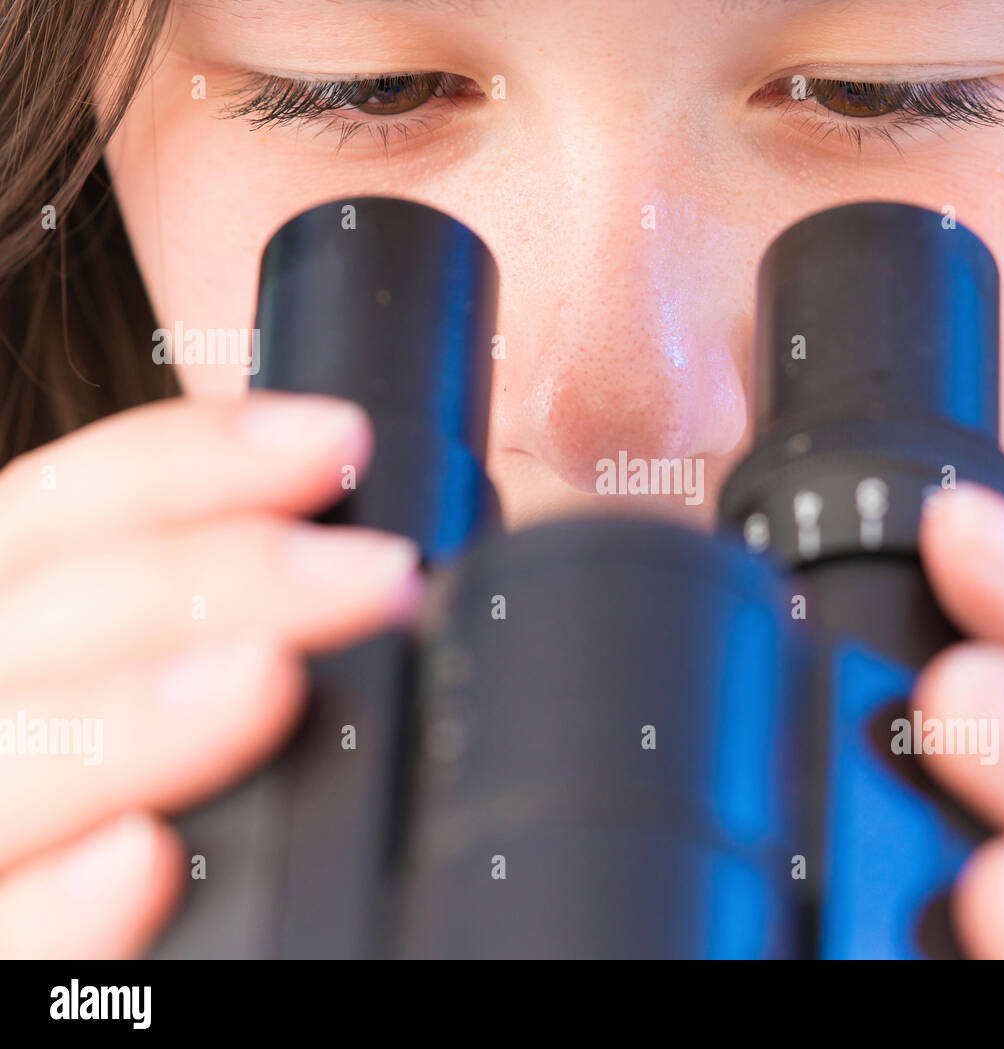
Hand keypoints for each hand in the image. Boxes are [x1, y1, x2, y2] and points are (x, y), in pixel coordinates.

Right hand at [0, 392, 418, 957]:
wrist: (59, 966)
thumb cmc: (114, 802)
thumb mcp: (139, 668)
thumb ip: (208, 619)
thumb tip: (366, 554)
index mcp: (8, 628)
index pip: (64, 508)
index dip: (197, 456)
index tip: (335, 439)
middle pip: (45, 610)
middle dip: (216, 572)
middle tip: (376, 572)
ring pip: (6, 754)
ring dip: (136, 712)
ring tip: (266, 677)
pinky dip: (63, 905)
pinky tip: (142, 862)